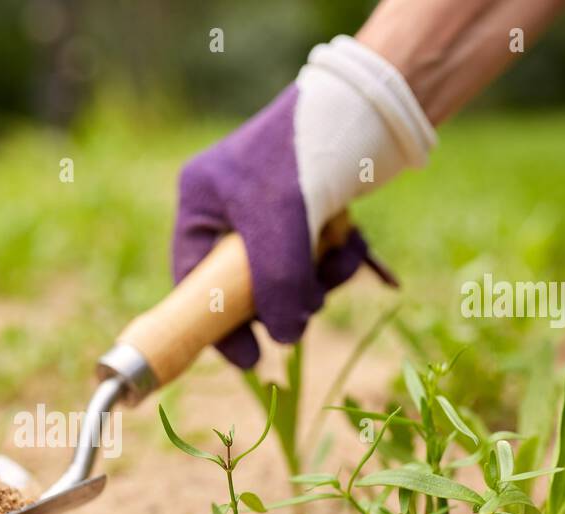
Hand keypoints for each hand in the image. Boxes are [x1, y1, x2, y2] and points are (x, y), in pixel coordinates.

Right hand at [172, 83, 390, 368]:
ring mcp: (270, 210)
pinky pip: (312, 258)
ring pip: (285, 276)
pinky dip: (334, 262)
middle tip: (307, 306)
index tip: (249, 358)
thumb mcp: (280, 228)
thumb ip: (275, 288)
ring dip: (316, 282)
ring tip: (338, 261)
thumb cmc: (306, 154)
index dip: (218, 326)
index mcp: (201, 202)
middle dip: (282, 299)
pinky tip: (352, 245)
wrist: (370, 104)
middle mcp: (229, 207)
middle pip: (244, 285)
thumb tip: (285, 339)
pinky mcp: (309, 210)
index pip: (194, 280)